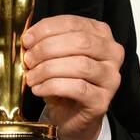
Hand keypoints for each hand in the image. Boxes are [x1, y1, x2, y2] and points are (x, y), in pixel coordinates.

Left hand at [23, 14, 122, 139]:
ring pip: (80, 65)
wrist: (70, 116)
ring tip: (32, 77)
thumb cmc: (63, 82)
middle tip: (29, 59)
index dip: (47, 29)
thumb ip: (47, 42)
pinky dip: (52, 86)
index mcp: (101, 35)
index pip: (74, 23)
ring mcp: (110, 78)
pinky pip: (77, 88)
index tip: (28, 39)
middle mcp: (112, 54)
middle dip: (48, 48)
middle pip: (80, 42)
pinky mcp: (102, 101)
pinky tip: (39, 89)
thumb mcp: (56, 56)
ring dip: (48, 69)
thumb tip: (28, 38)